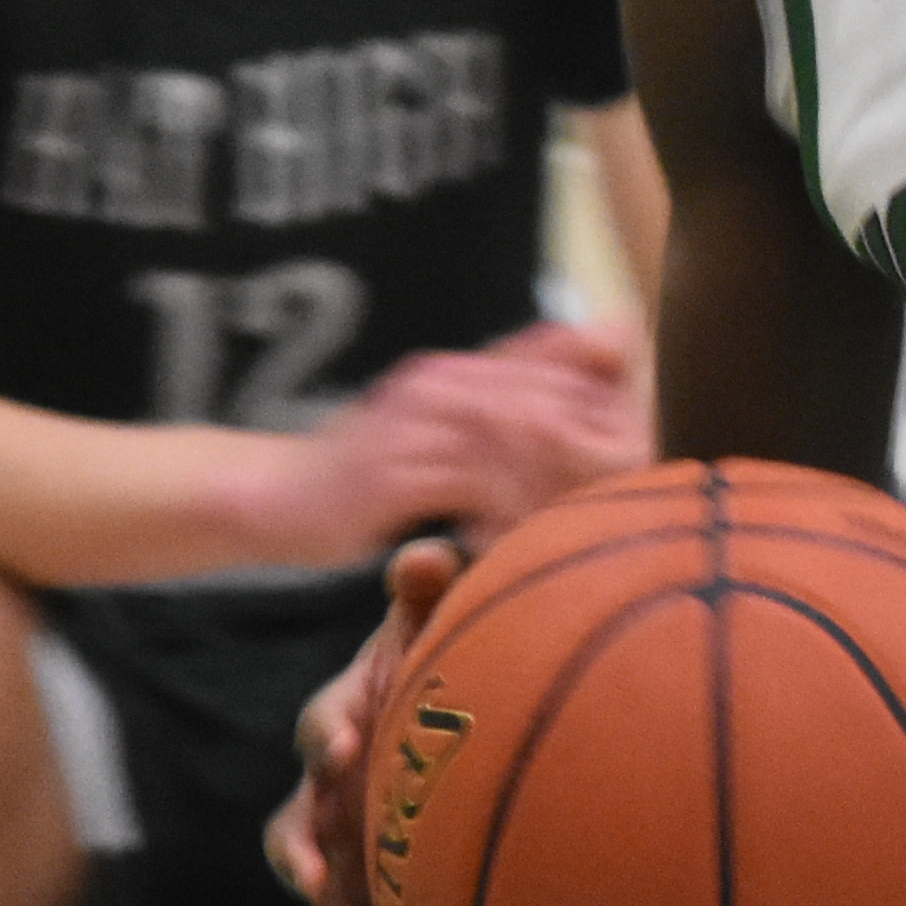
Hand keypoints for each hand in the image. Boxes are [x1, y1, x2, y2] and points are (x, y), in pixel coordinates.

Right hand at [266, 330, 648, 564]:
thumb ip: (496, 423)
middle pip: (544, 401)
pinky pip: (470, 489)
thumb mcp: (433, 434)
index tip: (634, 448)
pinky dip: (504, 517)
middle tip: (623, 493)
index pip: (554, 361)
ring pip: (513, 443)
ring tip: (580, 523)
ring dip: (553, 485)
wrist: (271, 494)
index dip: (605, 401)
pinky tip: (521, 544)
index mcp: (455, 374)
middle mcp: (438, 387)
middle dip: (591, 447)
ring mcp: (413, 428)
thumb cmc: (365, 474)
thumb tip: (569, 431)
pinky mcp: (390, 475)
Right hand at [270, 534, 468, 905]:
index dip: (327, 733)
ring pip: (318, 885)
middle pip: (296, 819)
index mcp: (349, 716)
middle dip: (299, 848)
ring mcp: (344, 834)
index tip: (342, 745)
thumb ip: (428, 590)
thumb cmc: (440, 661)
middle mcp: (333, 782)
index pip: (323, 724)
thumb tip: (426, 554)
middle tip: (311, 873)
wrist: (459, 707)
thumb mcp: (435, 624)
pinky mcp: (365, 874)